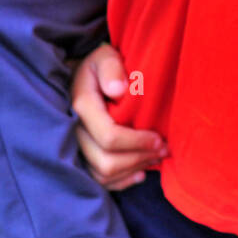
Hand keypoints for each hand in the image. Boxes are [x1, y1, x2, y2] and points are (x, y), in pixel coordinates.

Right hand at [70, 42, 167, 190]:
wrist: (82, 77)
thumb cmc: (100, 67)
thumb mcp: (105, 56)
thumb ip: (111, 69)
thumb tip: (118, 90)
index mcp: (82, 105)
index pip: (109, 136)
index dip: (138, 142)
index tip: (159, 138)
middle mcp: (74, 130)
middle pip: (106, 161)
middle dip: (139, 158)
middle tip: (163, 150)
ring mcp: (75, 146)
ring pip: (103, 174)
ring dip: (133, 170)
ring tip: (155, 158)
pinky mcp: (81, 156)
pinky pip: (98, 181)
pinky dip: (122, 181)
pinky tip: (140, 172)